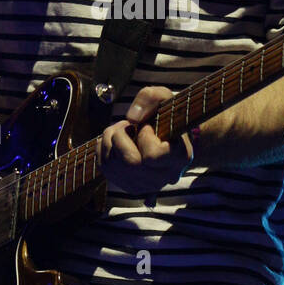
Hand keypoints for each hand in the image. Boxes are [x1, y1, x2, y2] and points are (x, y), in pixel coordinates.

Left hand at [96, 86, 193, 201]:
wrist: (169, 136)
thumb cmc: (167, 116)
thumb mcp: (165, 96)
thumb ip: (151, 97)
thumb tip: (131, 118)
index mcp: (180, 158)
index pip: (151, 156)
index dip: (144, 136)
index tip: (147, 126)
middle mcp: (165, 177)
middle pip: (129, 163)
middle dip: (119, 137)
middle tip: (125, 125)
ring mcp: (148, 186)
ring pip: (114, 166)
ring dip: (109, 140)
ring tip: (121, 130)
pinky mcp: (130, 187)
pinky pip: (105, 169)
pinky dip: (103, 149)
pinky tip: (115, 142)